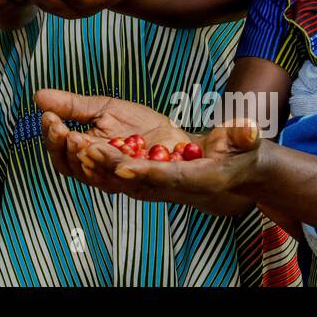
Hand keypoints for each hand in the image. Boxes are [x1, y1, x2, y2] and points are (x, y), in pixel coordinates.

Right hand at [36, 88, 188, 194]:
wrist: (179, 138)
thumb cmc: (142, 127)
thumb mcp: (104, 108)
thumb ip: (73, 106)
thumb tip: (38, 97)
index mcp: (86, 154)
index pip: (59, 151)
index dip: (51, 136)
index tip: (48, 116)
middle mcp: (97, 172)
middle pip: (69, 166)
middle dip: (61, 145)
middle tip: (59, 126)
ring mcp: (117, 180)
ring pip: (90, 174)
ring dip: (80, 155)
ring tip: (75, 136)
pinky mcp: (138, 182)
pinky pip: (119, 178)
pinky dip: (106, 164)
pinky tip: (99, 147)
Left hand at [83, 120, 262, 205]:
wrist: (223, 168)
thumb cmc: (234, 153)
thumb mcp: (242, 142)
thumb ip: (243, 136)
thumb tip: (249, 130)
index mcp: (195, 178)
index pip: (168, 179)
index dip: (146, 175)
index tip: (124, 168)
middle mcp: (166, 186)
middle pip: (130, 180)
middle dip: (105, 164)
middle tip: (83, 145)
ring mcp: (148, 183)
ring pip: (112, 177)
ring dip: (88, 160)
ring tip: (67, 137)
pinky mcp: (135, 176)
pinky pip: (106, 171)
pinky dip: (86, 157)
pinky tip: (69, 138)